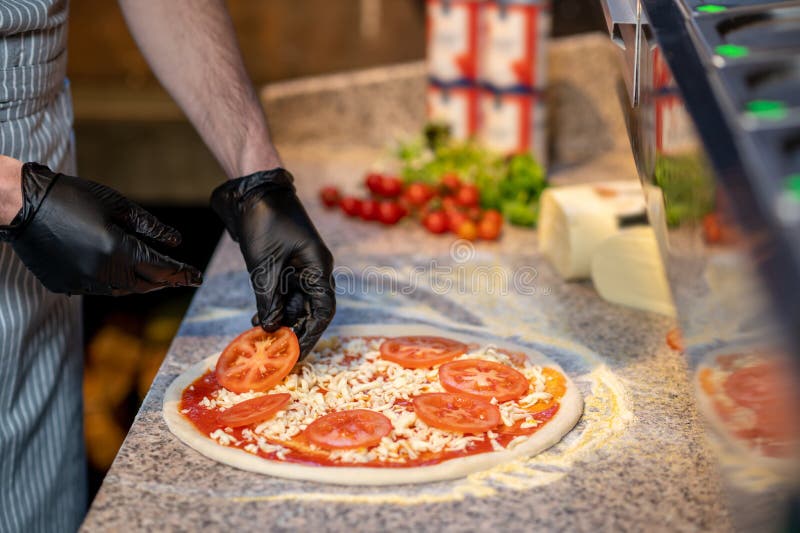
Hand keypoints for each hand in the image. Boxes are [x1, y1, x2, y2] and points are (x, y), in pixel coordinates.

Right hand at [0, 163, 202, 294]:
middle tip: (182, 277)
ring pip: (122, 290)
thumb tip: (176, 241)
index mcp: (118, 251)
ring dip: (141, 283)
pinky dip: (114, 282)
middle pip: (145, 285)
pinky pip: (98, 288)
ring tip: (155, 275)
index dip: (183, 273)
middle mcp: (102, 273)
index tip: (199, 276)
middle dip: (165, 281)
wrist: (24, 205)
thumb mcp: (118, 206)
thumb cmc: (73, 197)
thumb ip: (150, 227)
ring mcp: (82, 283)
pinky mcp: (65, 285)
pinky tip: (120, 272)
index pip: (162, 269)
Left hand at [211, 168, 334, 356]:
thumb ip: (268, 298)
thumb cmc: (265, 221)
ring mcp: (299, 266)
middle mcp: (313, 269)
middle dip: (293, 329)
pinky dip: (271, 306)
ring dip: (279, 319)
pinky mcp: (284, 263)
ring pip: (294, 302)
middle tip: (275, 350)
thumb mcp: (264, 265)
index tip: (296, 353)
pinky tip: (256, 318)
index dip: (312, 334)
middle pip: (310, 309)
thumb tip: (270, 328)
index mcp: (318, 266)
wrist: (253, 189)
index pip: (323, 309)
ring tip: (258, 332)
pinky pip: (283, 291)